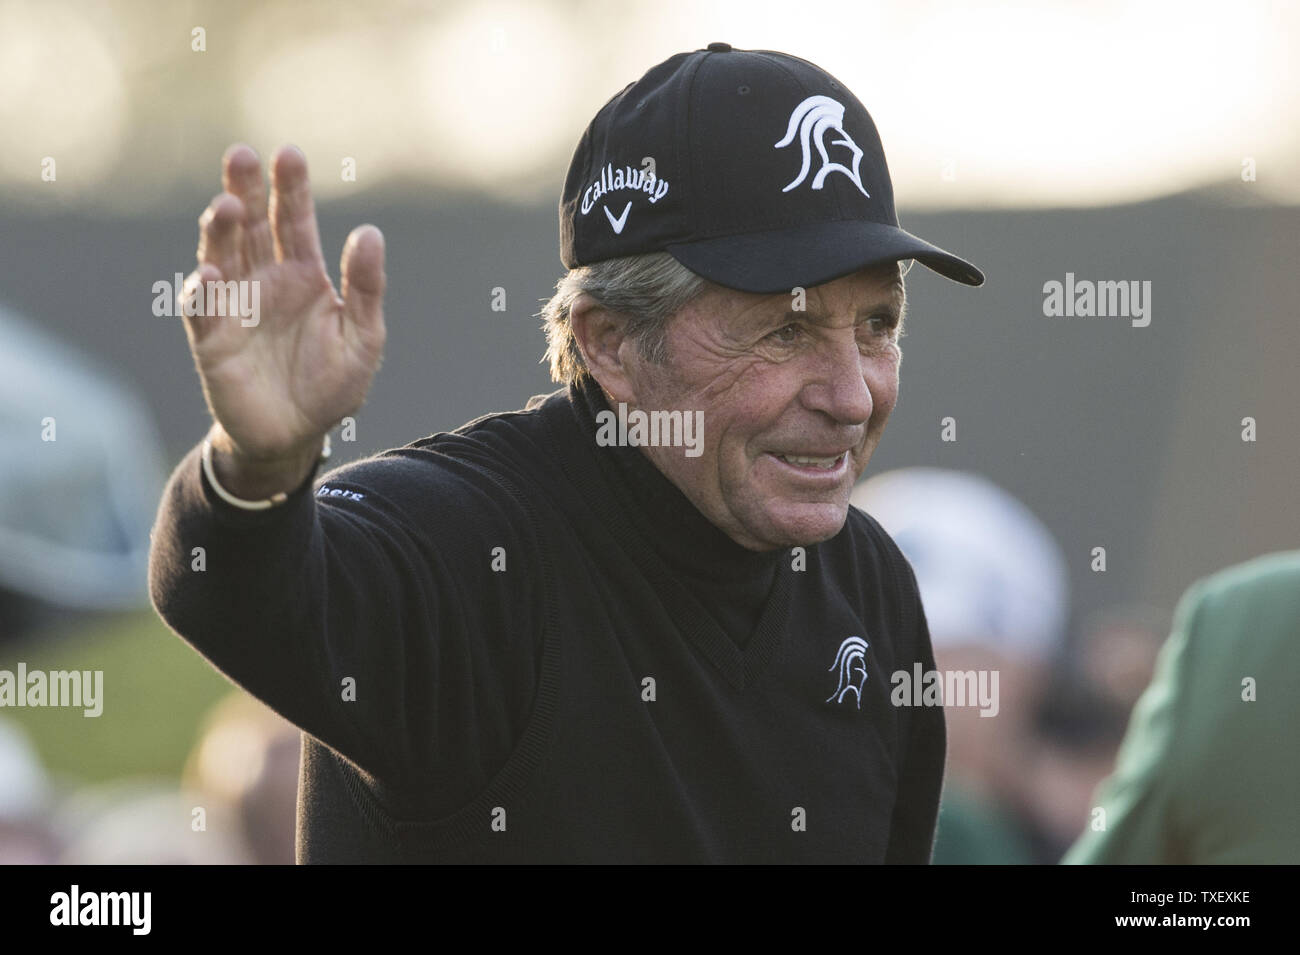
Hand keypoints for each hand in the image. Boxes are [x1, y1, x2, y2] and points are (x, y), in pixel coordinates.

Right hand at [179, 144, 385, 487]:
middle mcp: (263, 281)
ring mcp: (234, 306)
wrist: (295, 436)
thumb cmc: (331, 385)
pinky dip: (203, 291)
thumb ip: (366, 287)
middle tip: (243, 155)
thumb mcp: (363, 337)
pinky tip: (211, 275)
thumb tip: (370, 232)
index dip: (290, 189)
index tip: (289, 154)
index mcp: (303, 275)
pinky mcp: (212, 340)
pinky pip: (203, 310)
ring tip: (225, 205)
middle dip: (244, 189)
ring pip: (220, 256)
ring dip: (219, 230)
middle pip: (249, 226)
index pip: (292, 221)